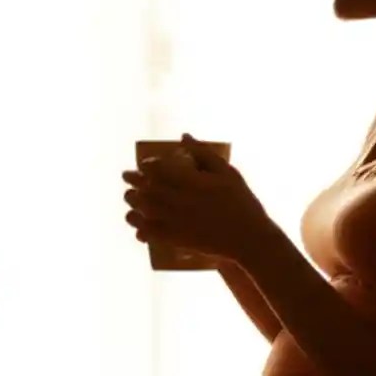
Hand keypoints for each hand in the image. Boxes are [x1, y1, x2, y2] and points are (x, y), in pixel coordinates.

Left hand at [122, 134, 274, 262]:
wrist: (249, 238)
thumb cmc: (241, 202)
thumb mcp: (227, 172)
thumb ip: (204, 153)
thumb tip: (183, 136)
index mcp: (193, 182)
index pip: (159, 170)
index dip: (147, 165)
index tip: (144, 164)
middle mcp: (181, 201)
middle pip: (147, 189)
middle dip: (134, 181)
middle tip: (127, 177)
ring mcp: (177, 222)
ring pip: (145, 210)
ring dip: (134, 203)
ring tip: (131, 198)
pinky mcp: (177, 240)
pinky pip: (151, 233)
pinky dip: (140, 228)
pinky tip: (137, 225)